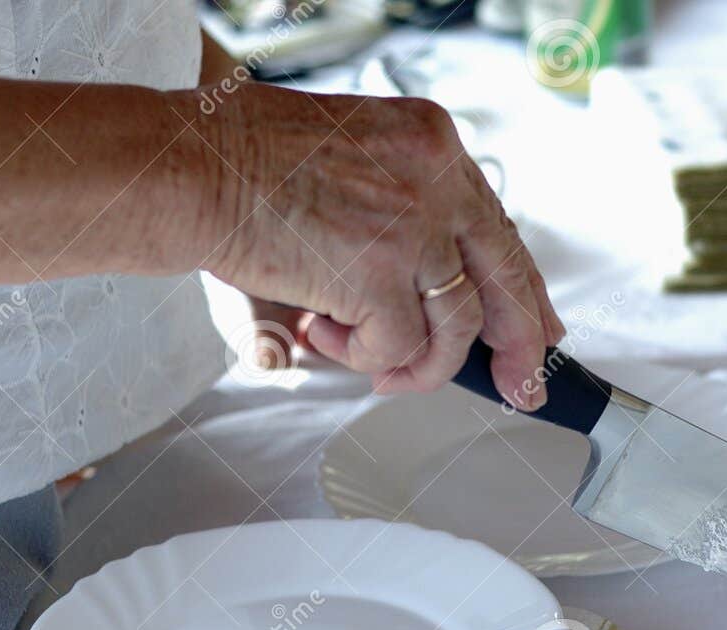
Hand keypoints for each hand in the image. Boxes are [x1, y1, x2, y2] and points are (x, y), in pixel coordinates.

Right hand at [187, 85, 562, 405]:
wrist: (187, 163)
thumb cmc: (246, 166)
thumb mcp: (355, 168)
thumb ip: (408, 220)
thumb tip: (452, 299)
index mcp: (434, 146)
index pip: (497, 231)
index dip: (521, 289)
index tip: (539, 330)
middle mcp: (436, 179)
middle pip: (506, 278)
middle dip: (520, 346)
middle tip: (521, 387)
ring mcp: (414, 226)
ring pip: (456, 328)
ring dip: (413, 360)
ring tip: (362, 356)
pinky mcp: (379, 273)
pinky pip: (400, 347)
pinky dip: (362, 355)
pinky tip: (319, 330)